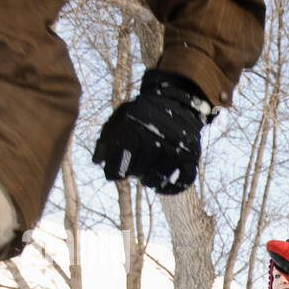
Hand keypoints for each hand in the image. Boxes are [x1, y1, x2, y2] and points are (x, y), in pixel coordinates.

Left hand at [93, 69, 214, 194]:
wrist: (175, 101)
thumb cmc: (142, 114)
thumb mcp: (120, 118)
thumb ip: (106, 138)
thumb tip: (97, 162)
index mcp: (137, 126)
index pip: (124, 156)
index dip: (116, 169)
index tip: (114, 175)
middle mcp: (158, 137)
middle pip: (141, 168)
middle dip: (134, 173)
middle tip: (133, 172)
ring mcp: (177, 147)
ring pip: (161, 175)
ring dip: (151, 181)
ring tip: (146, 179)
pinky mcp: (191, 155)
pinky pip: (184, 178)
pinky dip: (172, 187)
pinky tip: (162, 187)